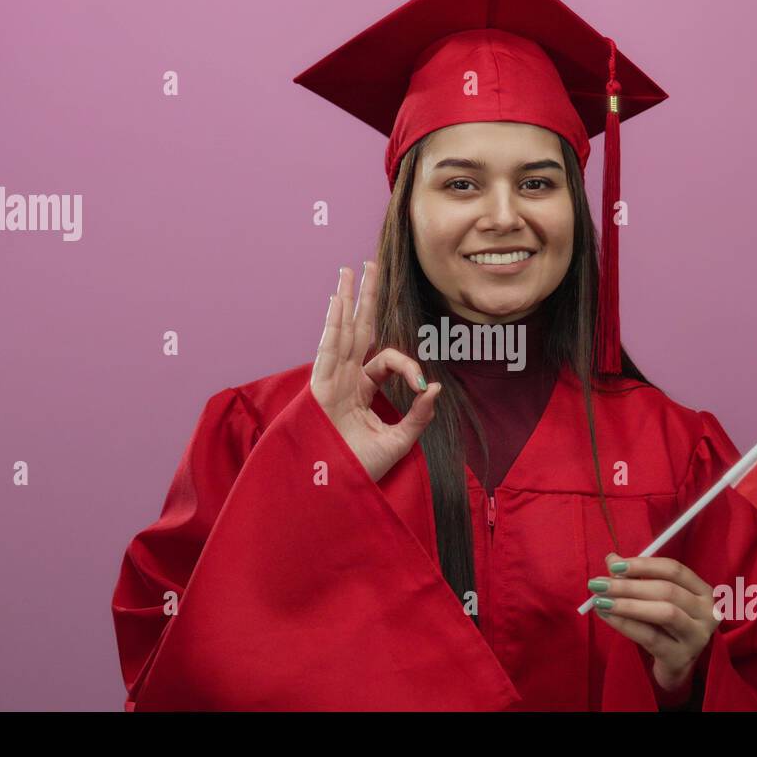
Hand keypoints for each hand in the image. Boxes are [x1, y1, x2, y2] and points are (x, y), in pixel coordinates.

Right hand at [312, 262, 441, 482]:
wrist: (337, 491)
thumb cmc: (362, 471)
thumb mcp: (399, 441)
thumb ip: (418, 416)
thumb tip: (437, 388)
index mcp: (361, 391)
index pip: (386, 360)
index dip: (408, 366)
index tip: (421, 386)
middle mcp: (344, 380)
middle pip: (356, 330)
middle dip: (364, 298)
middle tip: (369, 265)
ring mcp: (330, 382)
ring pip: (341, 332)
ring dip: (346, 300)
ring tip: (351, 270)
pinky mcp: (320, 389)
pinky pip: (328, 350)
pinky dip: (333, 324)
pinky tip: (338, 299)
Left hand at [589, 552, 720, 696]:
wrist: (675, 664)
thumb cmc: (665, 625)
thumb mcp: (655, 599)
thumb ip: (636, 577)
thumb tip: (612, 558)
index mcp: (703, 591)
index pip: (674, 570)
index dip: (644, 565)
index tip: (614, 565)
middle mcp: (707, 612)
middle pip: (667, 590)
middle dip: (629, 585)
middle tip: (598, 584)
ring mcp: (697, 636)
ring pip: (664, 613)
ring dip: (628, 604)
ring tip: (600, 600)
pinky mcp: (681, 656)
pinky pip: (650, 637)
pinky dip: (625, 624)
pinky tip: (607, 616)